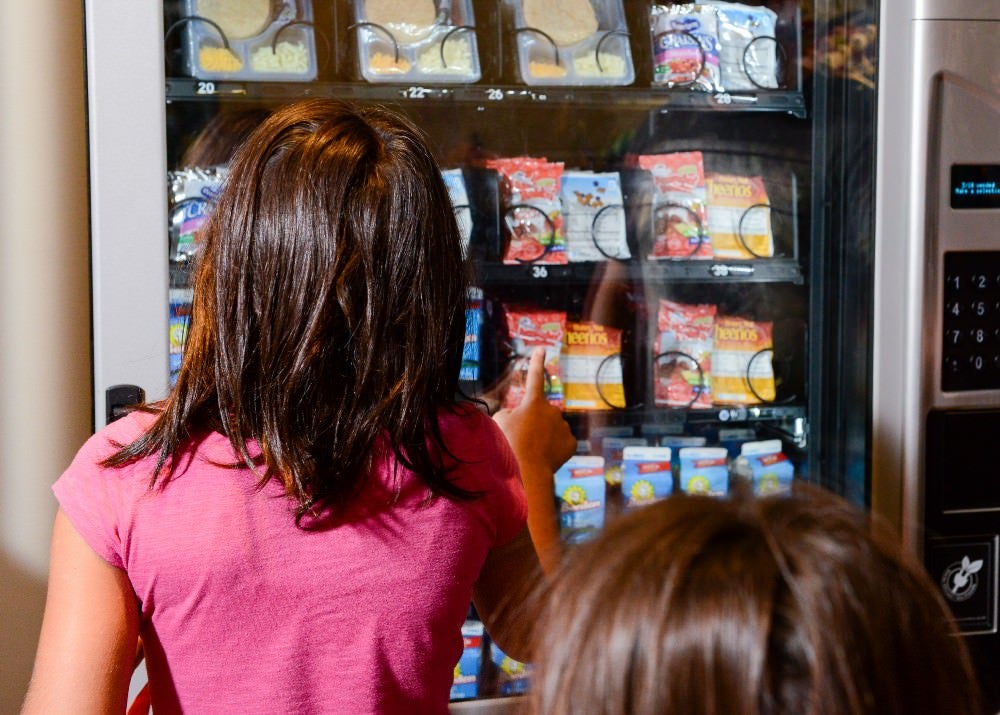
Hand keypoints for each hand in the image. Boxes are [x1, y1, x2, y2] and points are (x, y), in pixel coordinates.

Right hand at [492, 347, 575, 473]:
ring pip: (553, 428)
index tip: (541, 349)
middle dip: (535, 422)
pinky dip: (555, 447)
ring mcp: (563, 426)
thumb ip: (508, 414)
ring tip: (532, 450)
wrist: (527, 471)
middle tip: (523, 439)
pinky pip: (562, 441)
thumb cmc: (509, 444)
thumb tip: (515, 416)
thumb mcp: (498, 423)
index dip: (537, 362)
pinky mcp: (571, 442)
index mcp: (533, 402)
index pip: (534, 377)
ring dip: (545, 435)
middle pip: (542, 413)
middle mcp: (552, 410)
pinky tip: (545, 456)